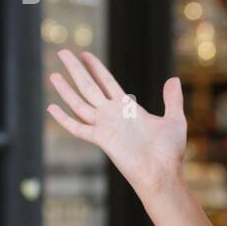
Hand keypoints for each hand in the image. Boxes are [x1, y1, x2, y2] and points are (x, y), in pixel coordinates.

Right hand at [46, 49, 186, 191]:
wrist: (163, 173)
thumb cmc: (170, 151)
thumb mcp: (174, 119)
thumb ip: (172, 99)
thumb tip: (174, 79)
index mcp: (128, 107)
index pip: (107, 82)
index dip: (95, 68)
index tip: (84, 54)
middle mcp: (113, 114)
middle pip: (89, 86)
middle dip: (76, 69)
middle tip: (63, 52)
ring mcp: (105, 126)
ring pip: (80, 103)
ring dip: (66, 90)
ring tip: (53, 74)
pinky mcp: (102, 139)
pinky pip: (78, 128)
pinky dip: (64, 119)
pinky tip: (51, 108)